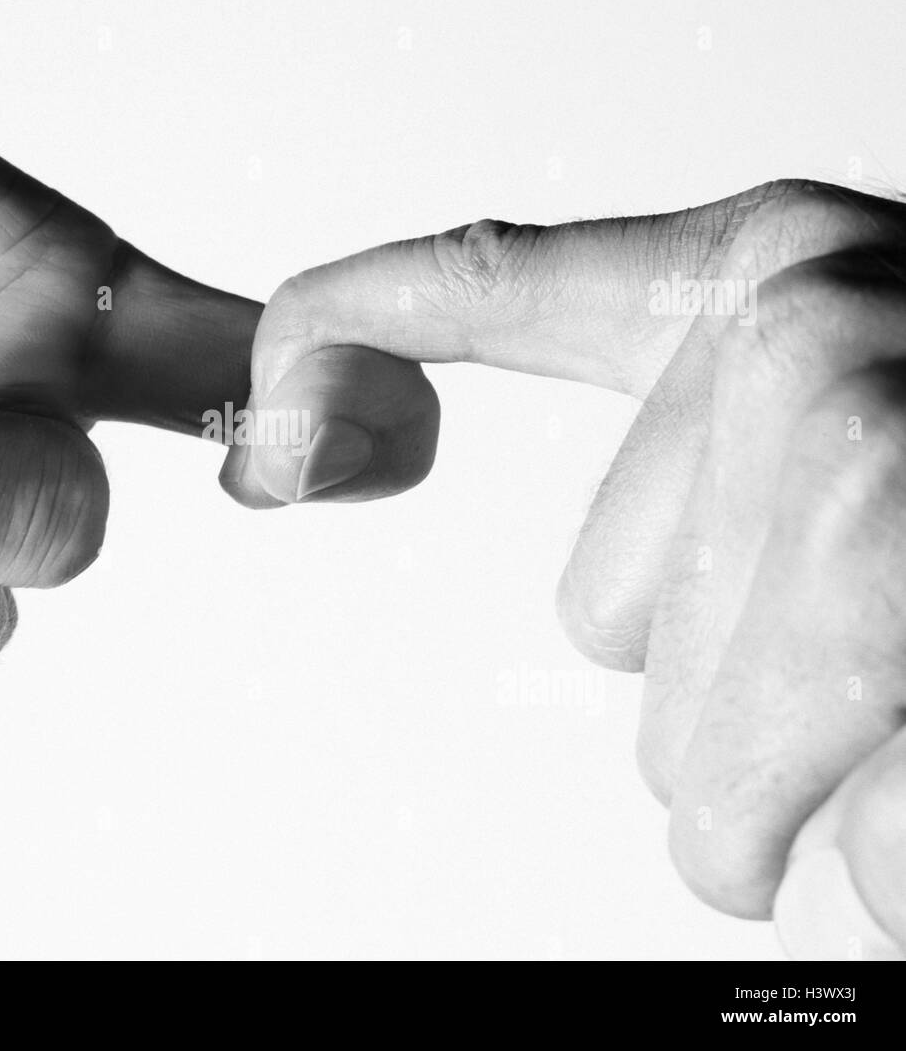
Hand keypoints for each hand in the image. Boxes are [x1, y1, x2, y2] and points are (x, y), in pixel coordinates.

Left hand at [221, 177, 905, 958]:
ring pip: (703, 771)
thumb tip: (421, 470)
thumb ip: (676, 448)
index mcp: (763, 276)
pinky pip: (849, 844)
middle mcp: (816, 353)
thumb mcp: (852, 380)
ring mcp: (888, 496)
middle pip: (610, 639)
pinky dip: (890, 841)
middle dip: (721, 692)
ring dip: (805, 782)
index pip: (489, 284)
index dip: (356, 321)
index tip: (276, 384)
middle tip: (864, 633)